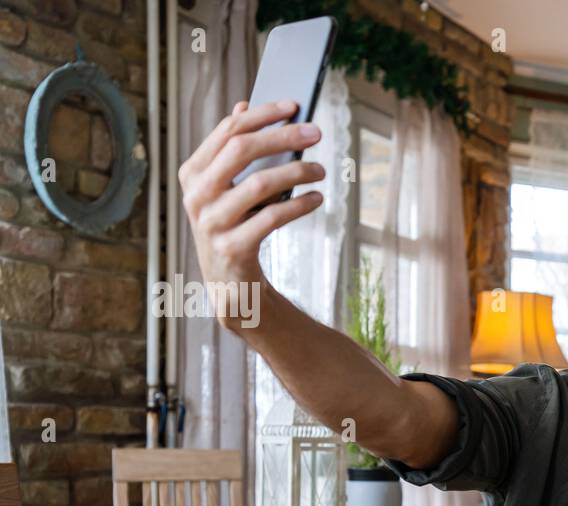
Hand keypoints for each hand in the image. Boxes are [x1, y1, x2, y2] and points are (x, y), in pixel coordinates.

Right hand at [177, 99, 325, 328]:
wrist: (230, 285)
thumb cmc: (234, 227)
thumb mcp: (225, 189)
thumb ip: (230, 150)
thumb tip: (242, 106)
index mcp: (192, 173)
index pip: (228, 131)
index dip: (262, 115)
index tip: (293, 104)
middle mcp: (196, 195)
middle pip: (242, 150)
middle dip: (282, 136)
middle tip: (316, 132)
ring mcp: (212, 222)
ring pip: (260, 183)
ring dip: (298, 172)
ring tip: (321, 171)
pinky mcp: (233, 247)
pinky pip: (273, 217)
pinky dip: (300, 205)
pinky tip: (317, 198)